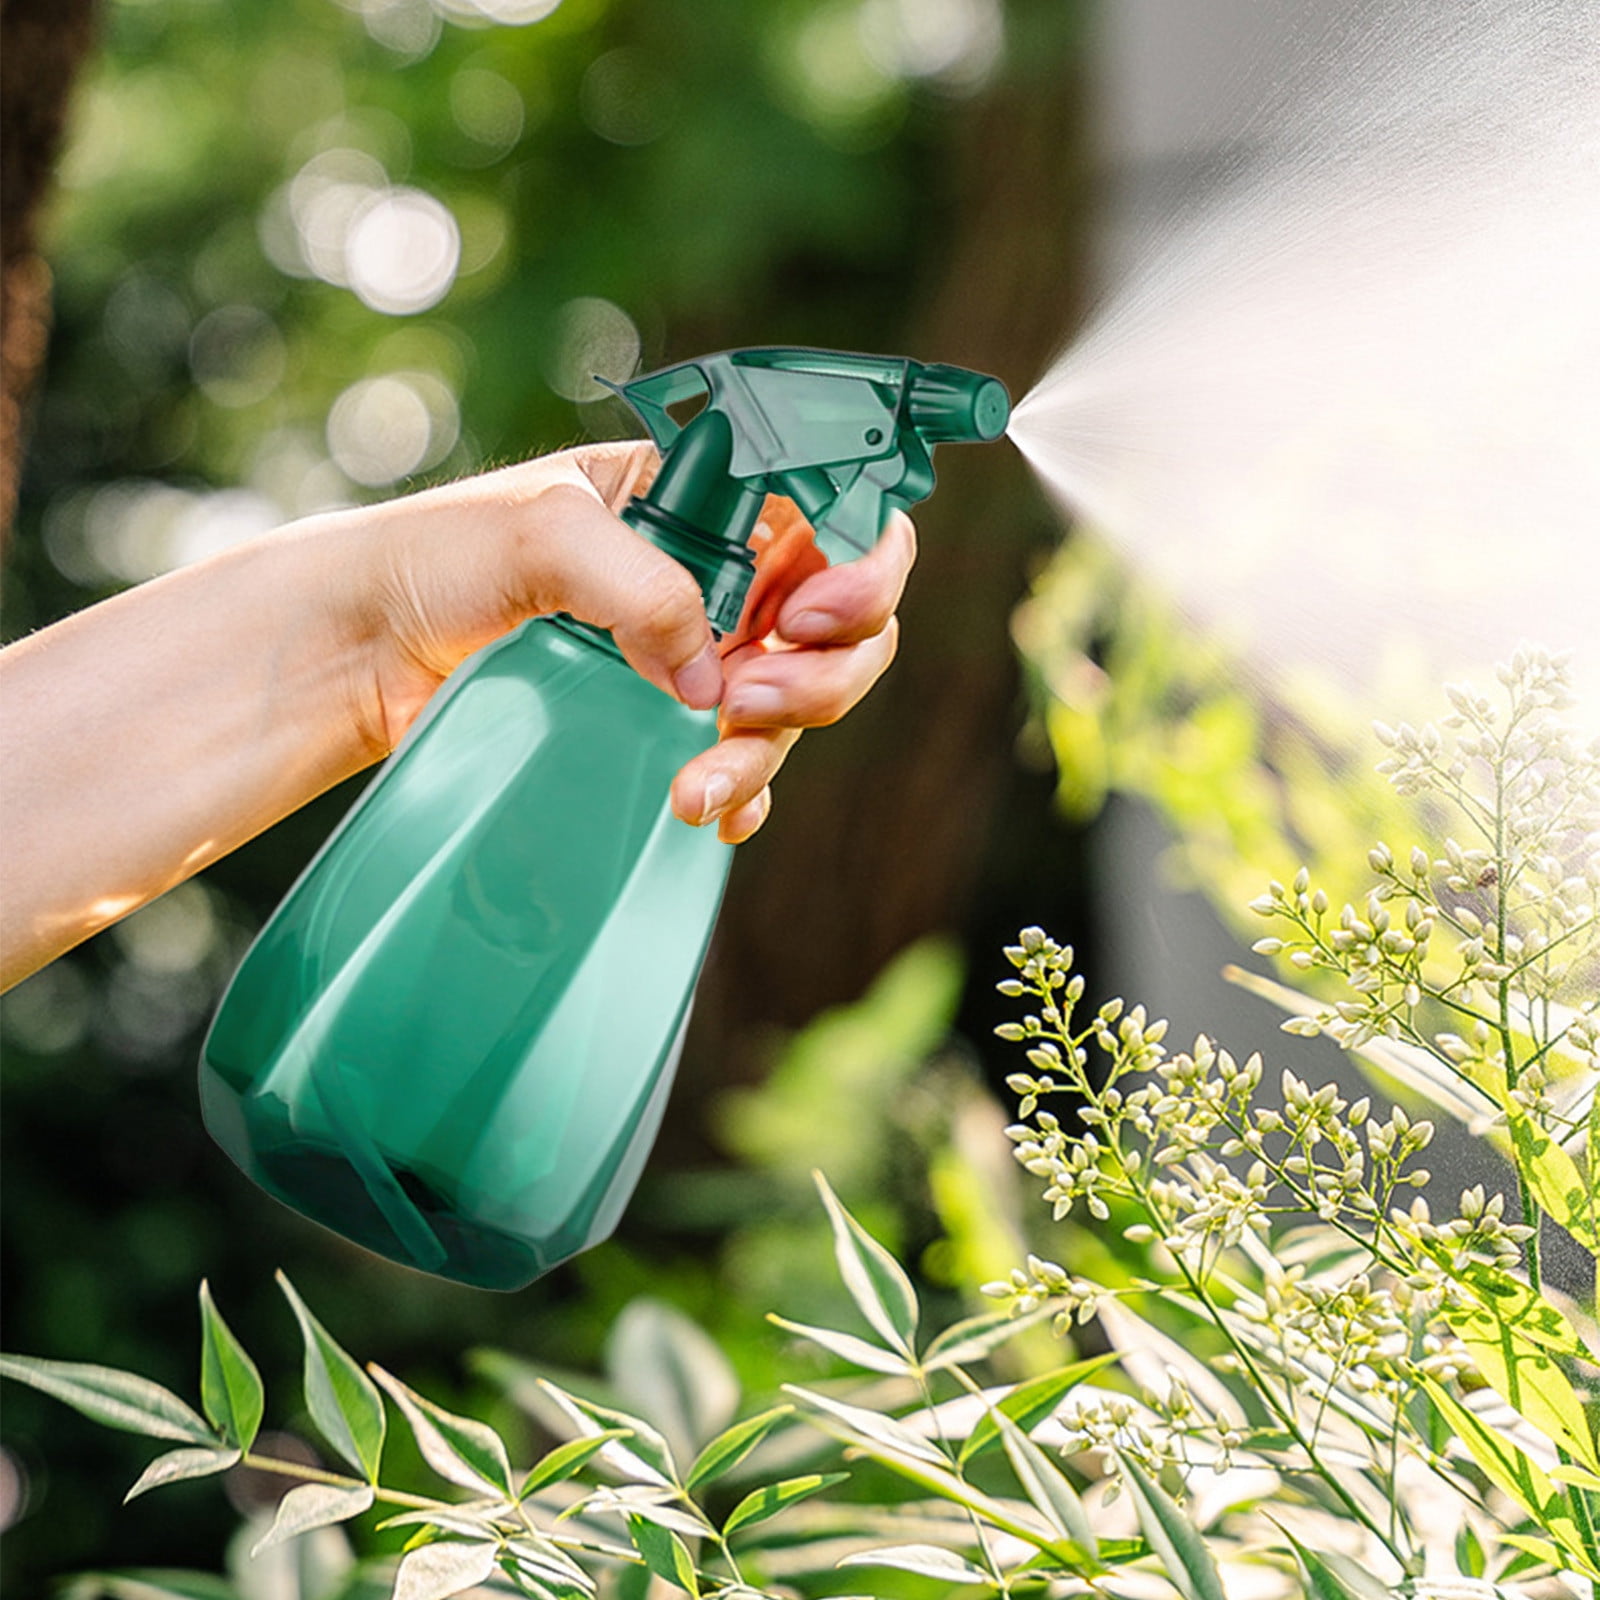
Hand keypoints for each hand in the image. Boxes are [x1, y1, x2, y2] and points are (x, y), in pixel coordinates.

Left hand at [344, 441, 912, 843]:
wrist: (361, 650)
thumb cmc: (437, 558)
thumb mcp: (542, 533)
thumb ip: (642, 583)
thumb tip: (713, 677)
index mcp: (705, 497)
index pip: (833, 518)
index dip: (858, 571)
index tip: (808, 622)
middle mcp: (716, 575)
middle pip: (838, 627)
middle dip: (819, 677)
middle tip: (743, 705)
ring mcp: (695, 655)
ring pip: (794, 706)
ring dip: (769, 751)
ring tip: (699, 788)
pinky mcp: (664, 725)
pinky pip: (745, 762)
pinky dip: (747, 794)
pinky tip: (715, 817)